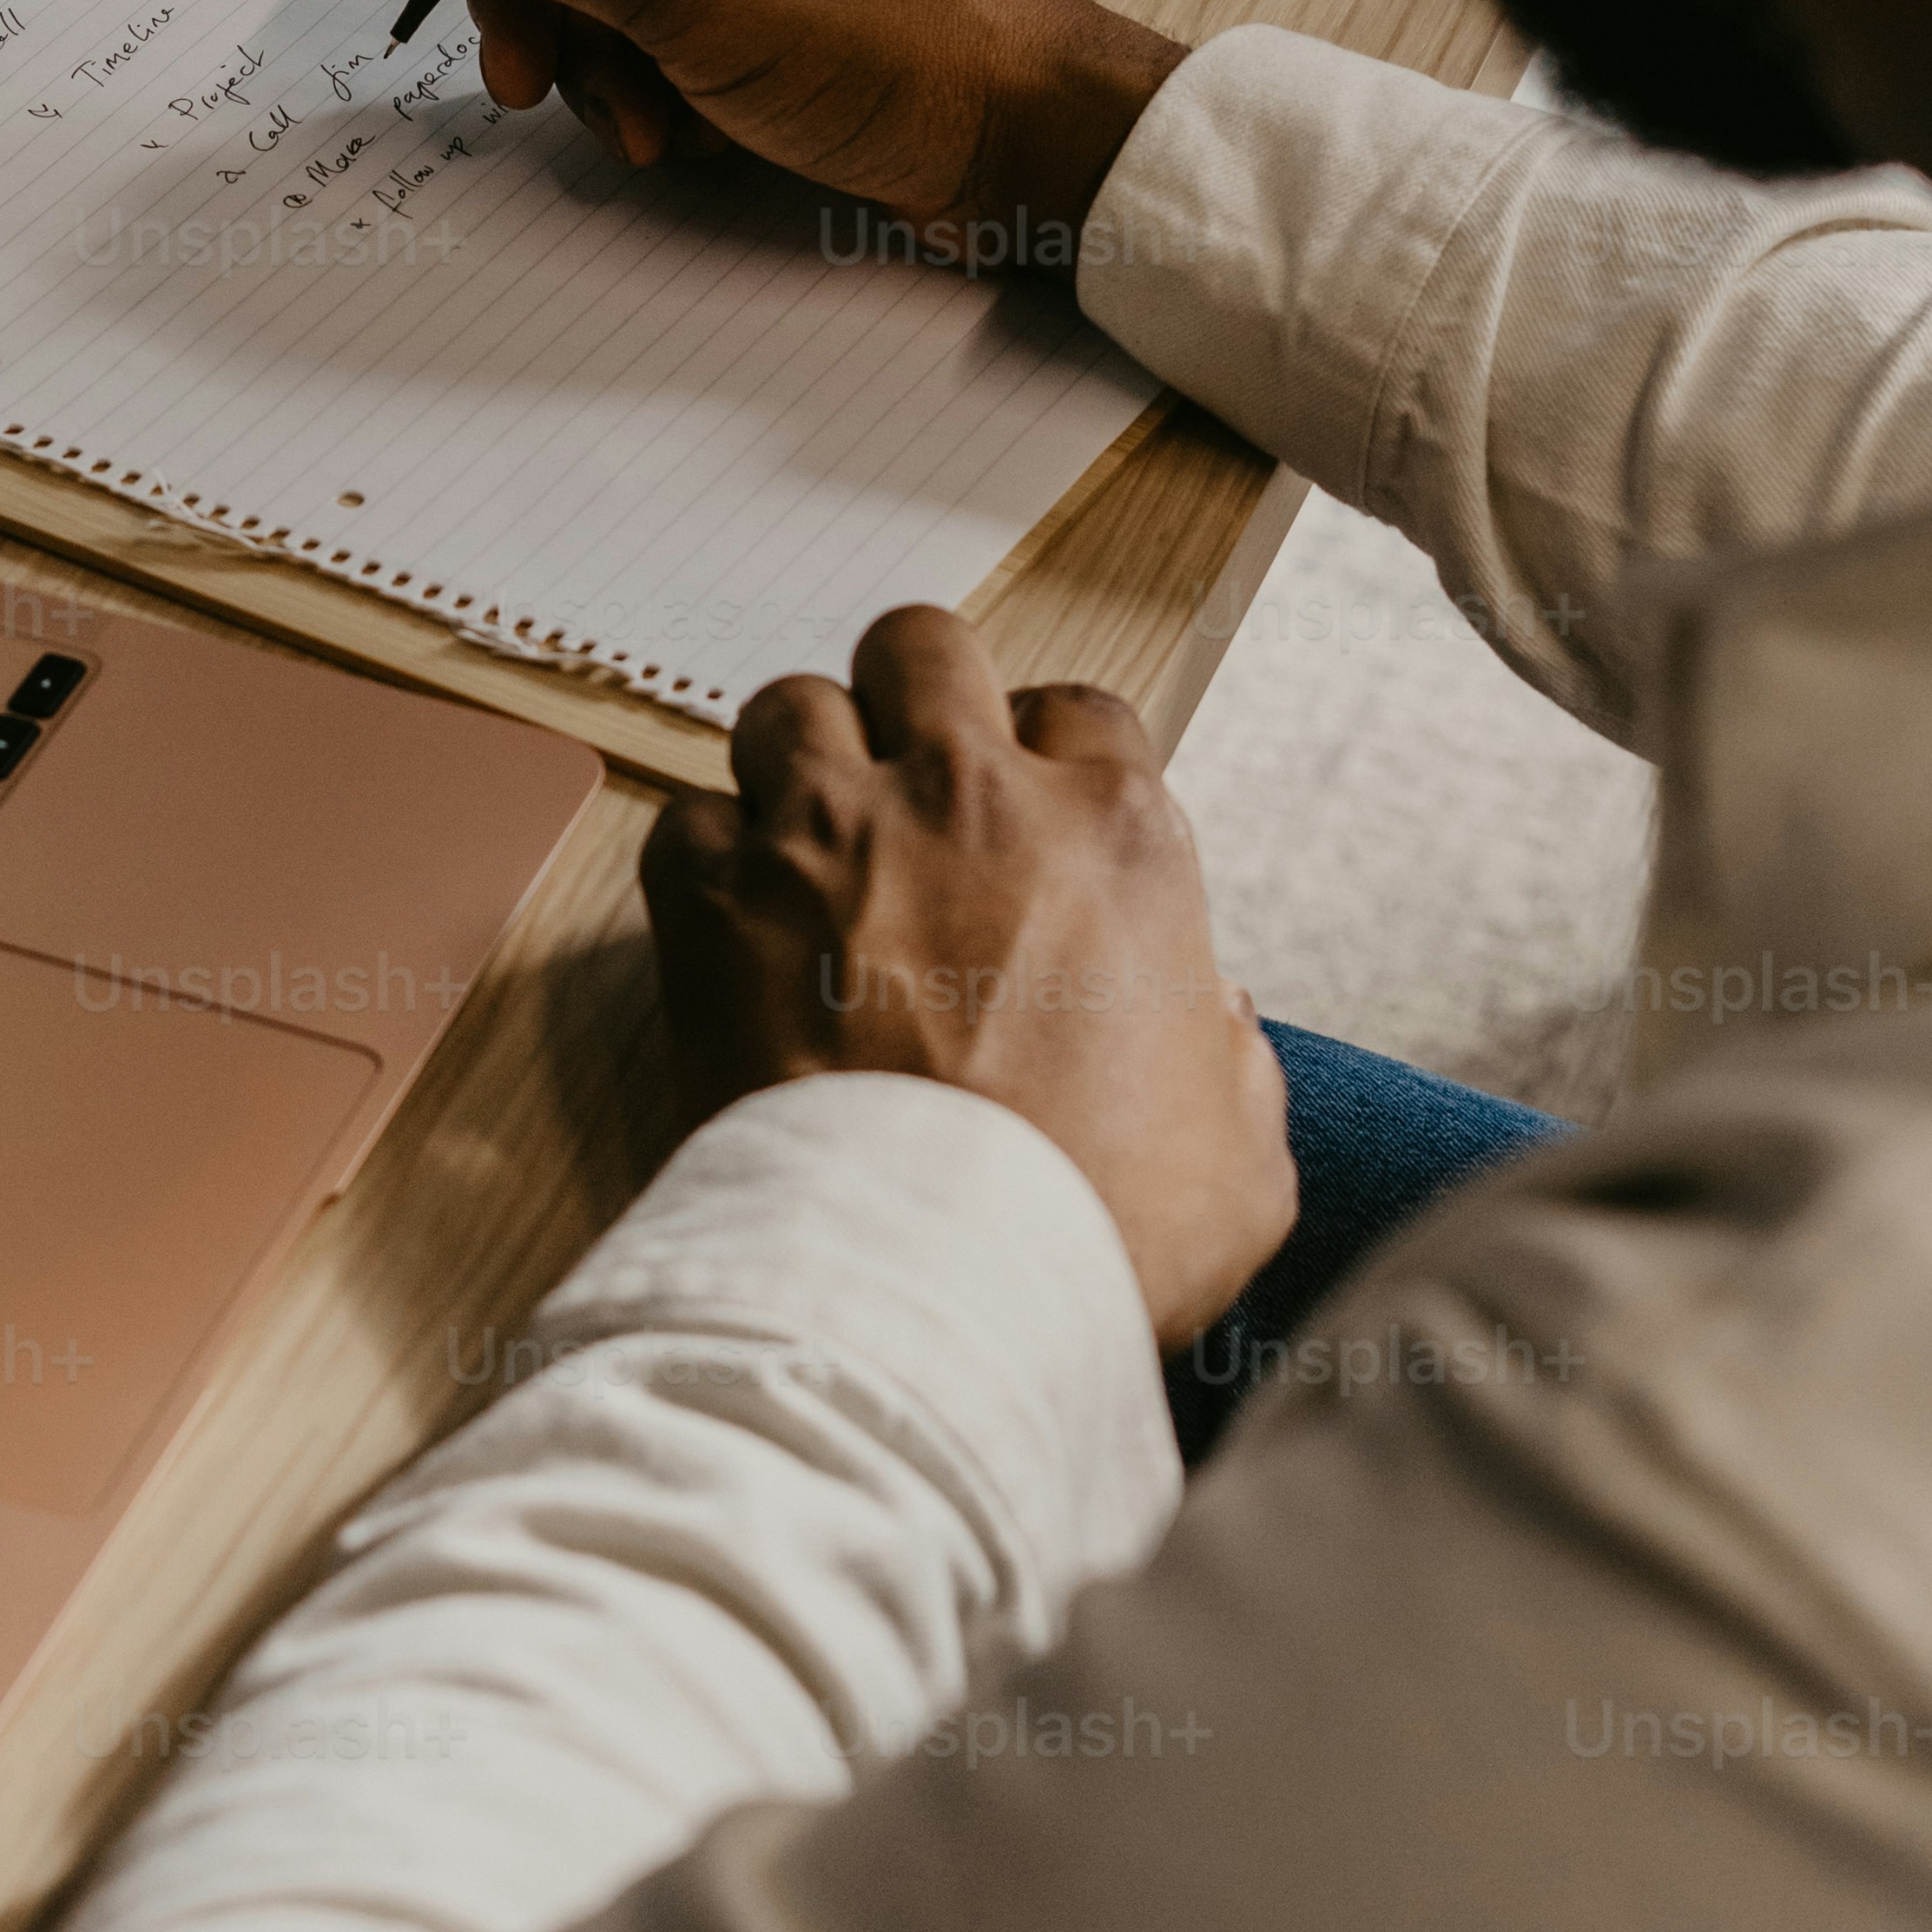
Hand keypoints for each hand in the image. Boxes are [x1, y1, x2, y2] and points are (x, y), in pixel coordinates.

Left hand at [642, 605, 1295, 1348]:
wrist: (938, 1285)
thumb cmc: (1099, 1228)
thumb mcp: (1242, 1157)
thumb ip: (1232, 1061)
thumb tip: (1209, 1018)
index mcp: (1113, 834)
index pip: (1080, 709)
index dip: (1048, 759)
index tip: (1030, 820)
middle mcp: (970, 797)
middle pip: (923, 645)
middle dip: (911, 696)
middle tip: (903, 783)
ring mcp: (831, 835)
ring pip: (789, 703)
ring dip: (797, 761)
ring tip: (805, 843)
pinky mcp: (717, 899)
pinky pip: (689, 820)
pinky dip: (705, 862)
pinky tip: (731, 924)